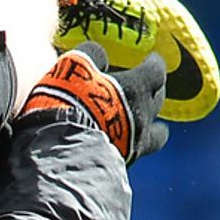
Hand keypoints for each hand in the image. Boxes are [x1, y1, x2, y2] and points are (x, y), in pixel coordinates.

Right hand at [22, 45, 168, 164]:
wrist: (61, 147)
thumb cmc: (70, 100)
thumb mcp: (75, 65)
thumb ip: (91, 54)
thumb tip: (99, 54)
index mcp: (136, 88)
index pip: (155, 71)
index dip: (154, 64)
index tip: (152, 60)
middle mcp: (143, 116)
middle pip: (158, 101)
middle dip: (154, 92)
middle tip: (148, 88)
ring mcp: (136, 143)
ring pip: (156, 134)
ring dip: (151, 126)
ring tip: (142, 124)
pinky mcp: (123, 164)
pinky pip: (135, 152)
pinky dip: (132, 145)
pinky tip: (121, 144)